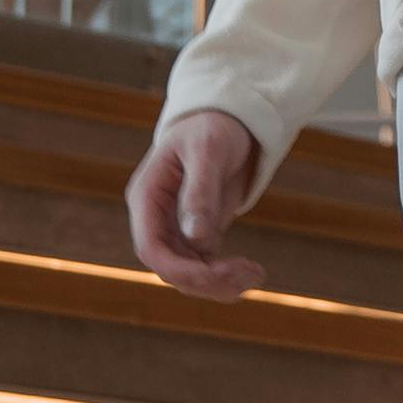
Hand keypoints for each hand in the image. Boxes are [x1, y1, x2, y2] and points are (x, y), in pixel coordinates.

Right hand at [128, 109, 267, 296]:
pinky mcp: (197, 232)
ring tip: (255, 275)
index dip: (179, 269)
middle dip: (205, 279)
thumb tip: (195, 240)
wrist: (227, 119)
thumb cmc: (212, 127)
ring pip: (188, 270)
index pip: (151, 247)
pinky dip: (225, 274)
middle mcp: (155, 217)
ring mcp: (175, 227)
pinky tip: (251, 273)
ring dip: (218, 282)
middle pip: (169, 266)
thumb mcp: (208, 152)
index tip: (215, 276)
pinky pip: (204, 264)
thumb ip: (200, 193)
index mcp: (147, 196)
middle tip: (248, 276)